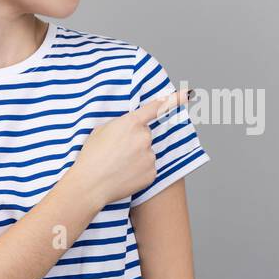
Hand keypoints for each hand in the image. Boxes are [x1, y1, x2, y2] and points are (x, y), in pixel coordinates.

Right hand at [67, 87, 188, 207]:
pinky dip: (139, 171)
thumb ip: (120, 125)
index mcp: (132, 123)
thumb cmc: (92, 156)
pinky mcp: (152, 173)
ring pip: (147, 152)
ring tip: (117, 165)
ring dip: (136, 157)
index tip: (187, 94)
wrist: (90, 184)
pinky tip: (124, 175)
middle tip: (117, 152)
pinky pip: (148, 168)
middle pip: (145, 135)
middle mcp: (145, 137)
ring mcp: (150, 156)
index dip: (173, 99)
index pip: (156, 108)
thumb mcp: (101, 130)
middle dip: (134, 141)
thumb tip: (129, 129)